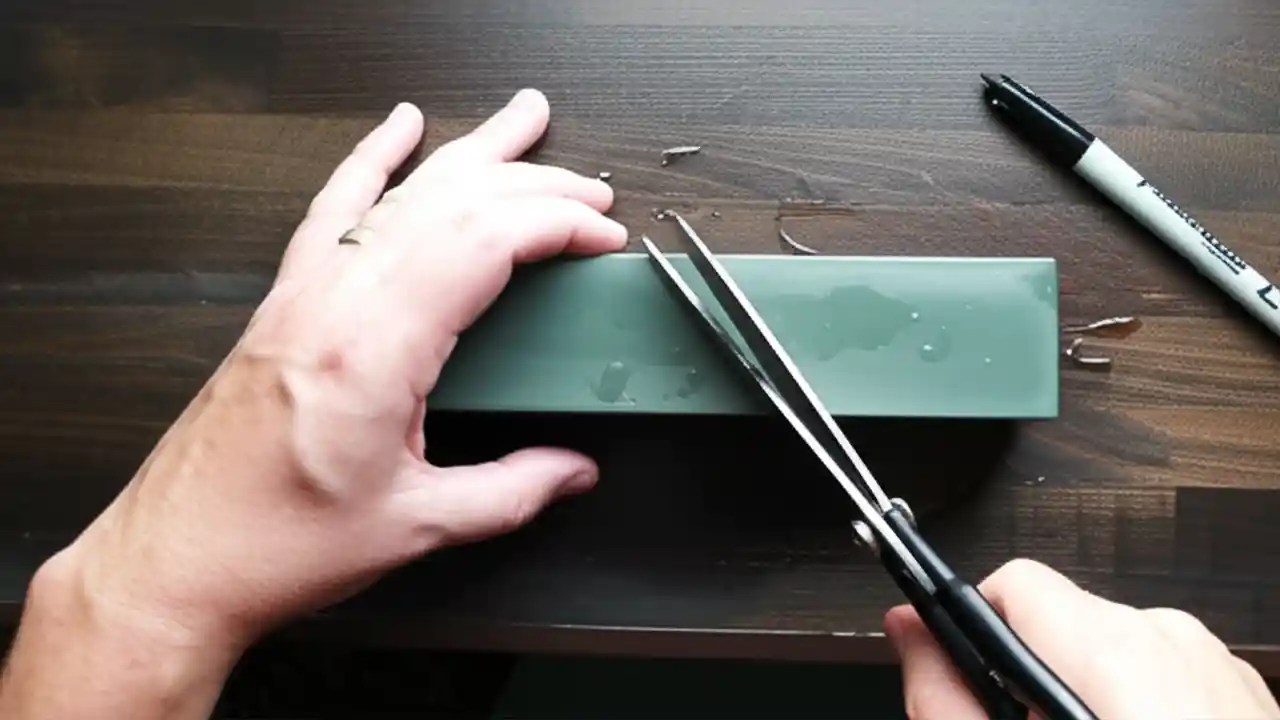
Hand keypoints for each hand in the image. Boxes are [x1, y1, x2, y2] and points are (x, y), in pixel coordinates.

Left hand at [46, 89, 625, 650]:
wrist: (176, 559)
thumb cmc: (275, 545)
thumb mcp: (414, 526)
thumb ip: (510, 492)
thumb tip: (572, 470)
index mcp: (373, 350)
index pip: (482, 242)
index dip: (555, 224)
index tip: (602, 234)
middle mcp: (334, 302)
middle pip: (450, 201)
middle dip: (534, 185)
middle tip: (592, 195)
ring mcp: (303, 293)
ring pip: (398, 190)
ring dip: (470, 154)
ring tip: (523, 124)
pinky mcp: (283, 301)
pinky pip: (334, 206)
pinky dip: (371, 159)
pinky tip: (398, 129)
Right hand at [886, 559, 1277, 718]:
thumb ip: (944, 700)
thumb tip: (909, 632)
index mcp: (1116, 654)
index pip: (1011, 585)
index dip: (971, 634)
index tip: (958, 677)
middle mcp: (1176, 644)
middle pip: (1059, 620)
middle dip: (1027, 678)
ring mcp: (1219, 670)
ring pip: (1111, 653)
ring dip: (1079, 700)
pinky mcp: (1244, 698)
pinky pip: (1162, 680)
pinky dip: (1133, 713)